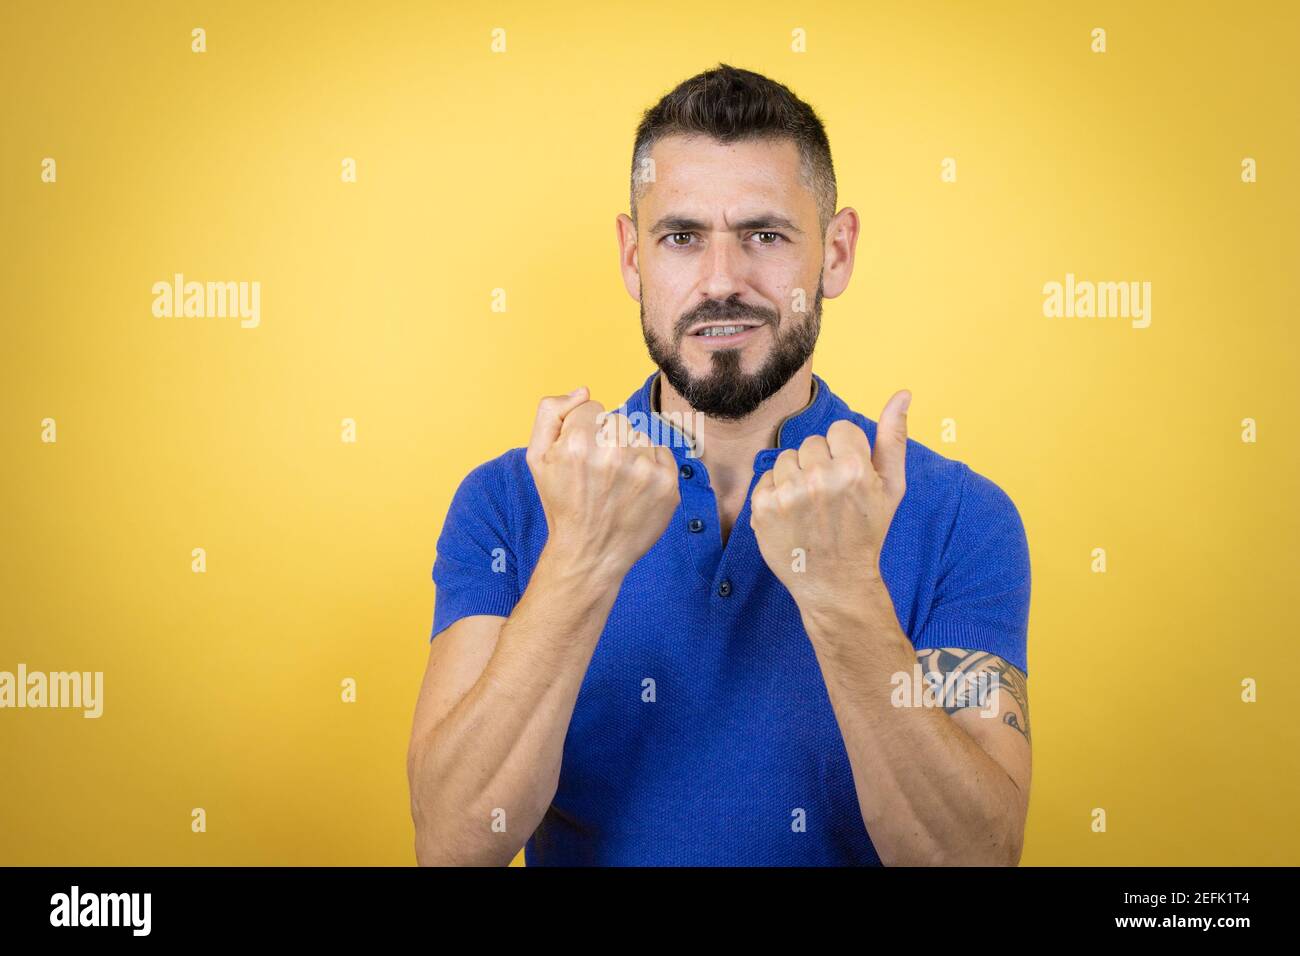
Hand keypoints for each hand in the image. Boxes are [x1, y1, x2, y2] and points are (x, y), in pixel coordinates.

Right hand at [525, 387, 680, 581]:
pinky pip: (661, 452)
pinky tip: (634, 488)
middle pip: (616, 420)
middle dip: (606, 441)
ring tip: (616, 484)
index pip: (591, 408)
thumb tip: (585, 391)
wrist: (590, 554)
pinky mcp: (667, 484)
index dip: (582, 432)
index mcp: (578, 442)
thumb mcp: (537, 457)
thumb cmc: (562, 504)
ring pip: (639, 435)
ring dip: (629, 453)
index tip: (580, 459)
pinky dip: (650, 465)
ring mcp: (644, 469)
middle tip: (598, 476)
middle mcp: (613, 452)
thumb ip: (551, 412)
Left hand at [750, 390, 910, 614]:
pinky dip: (776, 493)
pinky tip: (792, 515)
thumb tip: (902, 394)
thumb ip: (894, 438)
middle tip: (829, 498)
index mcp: (855, 468)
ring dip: (796, 476)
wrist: (835, 583)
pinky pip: (767, 478)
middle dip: (820, 464)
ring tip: (810, 506)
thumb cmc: (866, 533)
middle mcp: (820, 478)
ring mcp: (789, 493)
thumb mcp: (891, 488)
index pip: (840, 430)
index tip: (848, 480)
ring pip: (786, 457)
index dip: (846, 453)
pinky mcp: (764, 507)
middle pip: (812, 442)